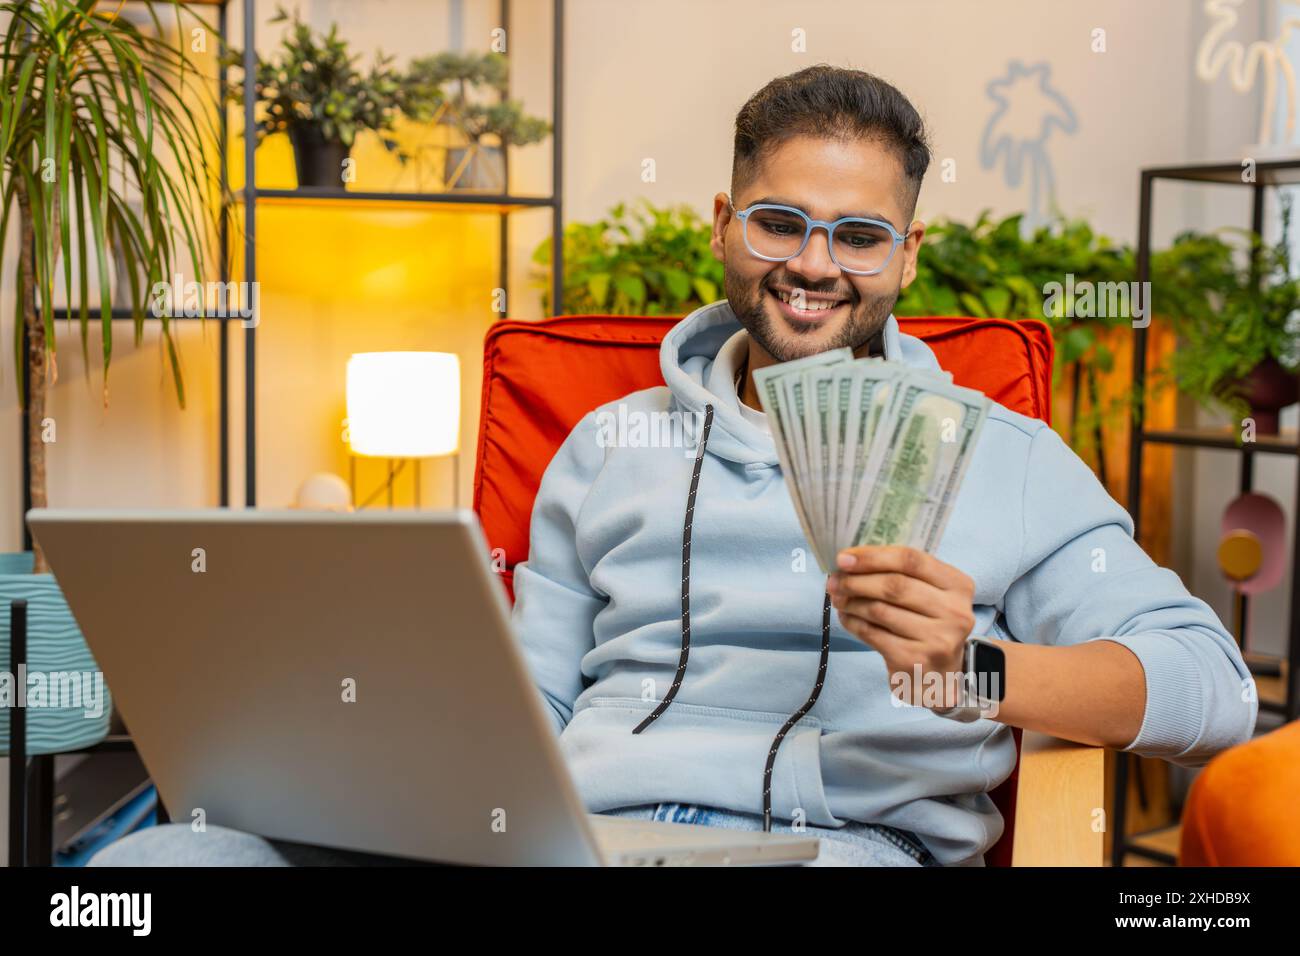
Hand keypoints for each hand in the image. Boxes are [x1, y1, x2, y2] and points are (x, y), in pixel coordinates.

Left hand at [827, 546, 976, 707]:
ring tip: (837, 597)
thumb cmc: (928, 627)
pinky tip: (846, 616)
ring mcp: (936, 639)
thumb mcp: (930, 596)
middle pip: (894, 585)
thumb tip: (851, 561)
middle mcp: (954, 612)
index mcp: (959, 586)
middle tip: (834, 580)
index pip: (912, 560)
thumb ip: (901, 574)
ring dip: (851, 601)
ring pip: (880, 610)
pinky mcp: (914, 660)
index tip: (844, 558)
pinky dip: (853, 622)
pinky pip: (873, 633)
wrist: (940, 677)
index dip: (873, 556)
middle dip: (856, 580)